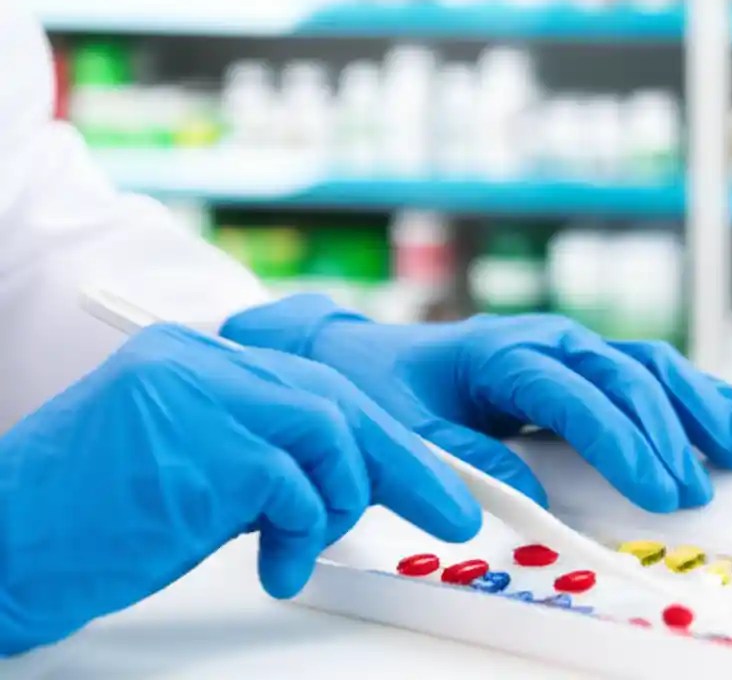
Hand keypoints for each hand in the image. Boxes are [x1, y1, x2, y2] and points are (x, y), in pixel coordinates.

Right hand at [0, 325, 479, 655]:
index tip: (428, 475)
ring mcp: (201, 395)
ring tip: (297, 550)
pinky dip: (300, 535)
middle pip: (337, 400)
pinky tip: (273, 566)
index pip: (315, 385)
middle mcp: (201, 361)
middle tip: (453, 512)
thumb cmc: (86, 524)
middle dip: (404, 463)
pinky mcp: (206, 446)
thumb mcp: (189, 470)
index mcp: (197, 358)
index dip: (379, 433)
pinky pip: (296, 487)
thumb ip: (260, 457)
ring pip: (330, 436)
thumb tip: (342, 483)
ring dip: (334, 507)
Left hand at [222, 295, 731, 513]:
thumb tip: (531, 495)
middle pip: (626, 379)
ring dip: (703, 406)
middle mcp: (550, 340)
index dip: (622, 443)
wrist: (373, 357)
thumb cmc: (388, 393)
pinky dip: (704, 392)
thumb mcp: (408, 430)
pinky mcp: (589, 360)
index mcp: (505, 353)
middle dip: (669, 437)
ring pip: (654, 367)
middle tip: (696, 494)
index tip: (657, 490)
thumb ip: (466, 458)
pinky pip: (656, 370)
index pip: (576, 397)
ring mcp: (574, 345)